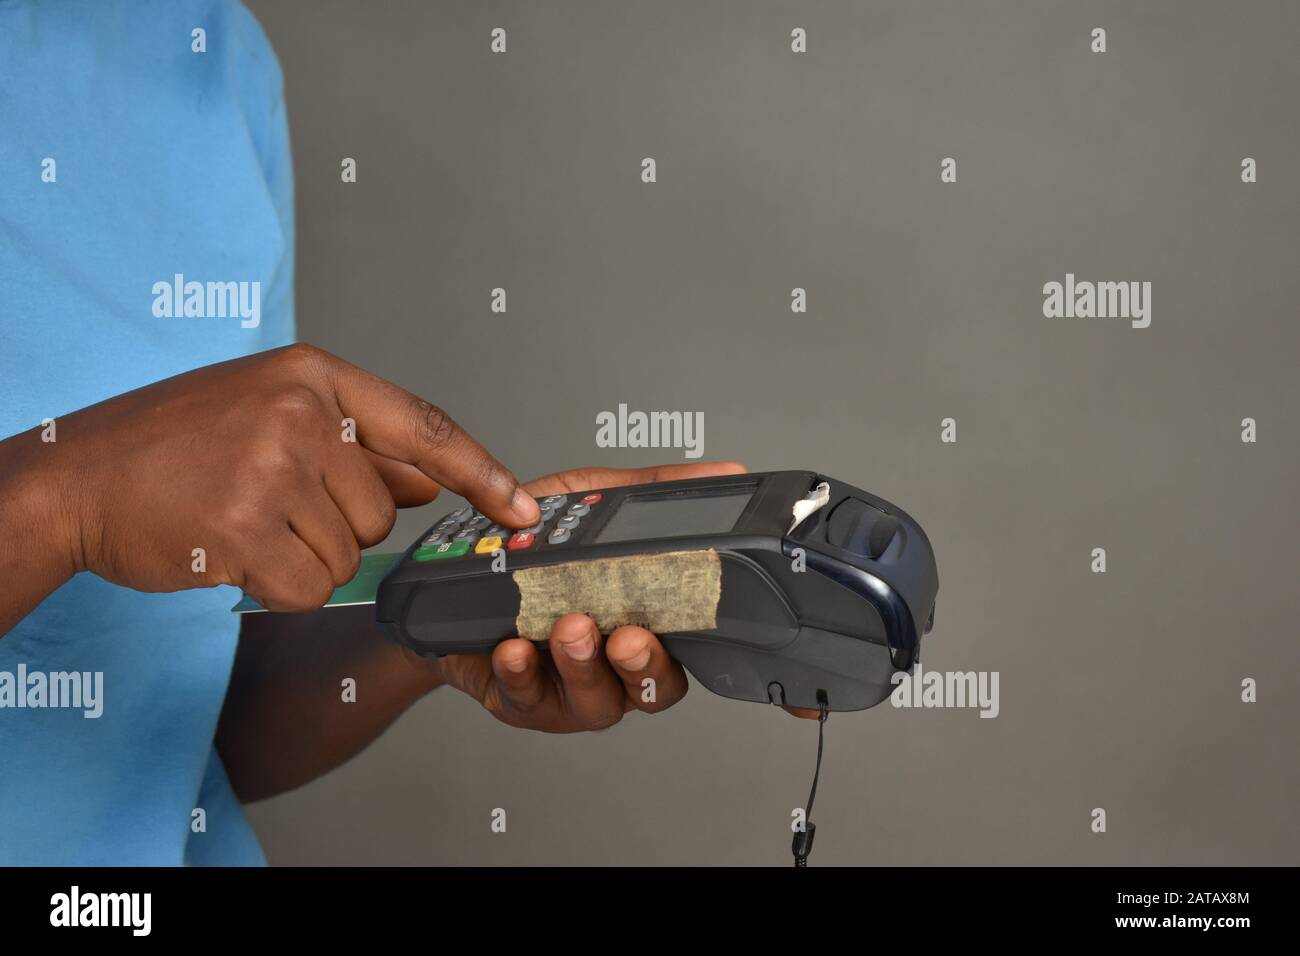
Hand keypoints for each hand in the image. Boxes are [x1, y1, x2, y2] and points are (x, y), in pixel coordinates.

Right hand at [39, 343, 538, 610]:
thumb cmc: (173, 447)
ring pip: (349, 552)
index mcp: (312, 375)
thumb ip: (355, 446)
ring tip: (240, 519)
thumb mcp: (268, 416)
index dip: (482, 473)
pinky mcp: (246, 529)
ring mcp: (272, 468)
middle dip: (339, 525)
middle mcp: (300, 413)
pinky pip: (311, 587)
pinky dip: (279, 587)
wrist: (76, 480)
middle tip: (267, 503)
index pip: (425, 426)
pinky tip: (231, 552)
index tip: (524, 509)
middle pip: (383, 509)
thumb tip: (429, 484)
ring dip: (303, 555)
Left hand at [433, 463, 748, 731]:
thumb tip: (726, 469)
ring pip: (592, 700)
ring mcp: (568, 691)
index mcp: (645, 627)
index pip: (687, 649)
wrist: (453, 573)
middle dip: (641, 666)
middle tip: (626, 636)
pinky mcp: (517, 700)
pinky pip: (524, 698)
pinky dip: (520, 673)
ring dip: (582, 665)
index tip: (684, 613)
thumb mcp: (593, 502)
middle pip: (650, 691)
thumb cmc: (533, 546)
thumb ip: (655, 488)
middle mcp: (614, 669)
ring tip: (568, 627)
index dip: (692, 641)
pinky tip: (513, 648)